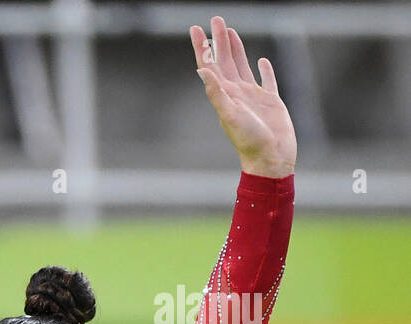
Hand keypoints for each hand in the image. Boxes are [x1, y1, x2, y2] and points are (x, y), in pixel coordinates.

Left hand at [190, 16, 296, 177]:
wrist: (271, 159)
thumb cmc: (250, 141)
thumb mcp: (230, 114)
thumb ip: (216, 92)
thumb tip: (202, 70)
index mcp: (224, 95)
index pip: (210, 65)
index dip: (203, 47)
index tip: (196, 28)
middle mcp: (236, 93)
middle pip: (225, 60)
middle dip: (219, 40)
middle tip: (216, 19)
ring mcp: (253, 97)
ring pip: (242, 66)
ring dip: (236, 49)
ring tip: (231, 32)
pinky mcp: (270, 102)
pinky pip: (267, 80)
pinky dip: (264, 69)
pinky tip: (262, 61)